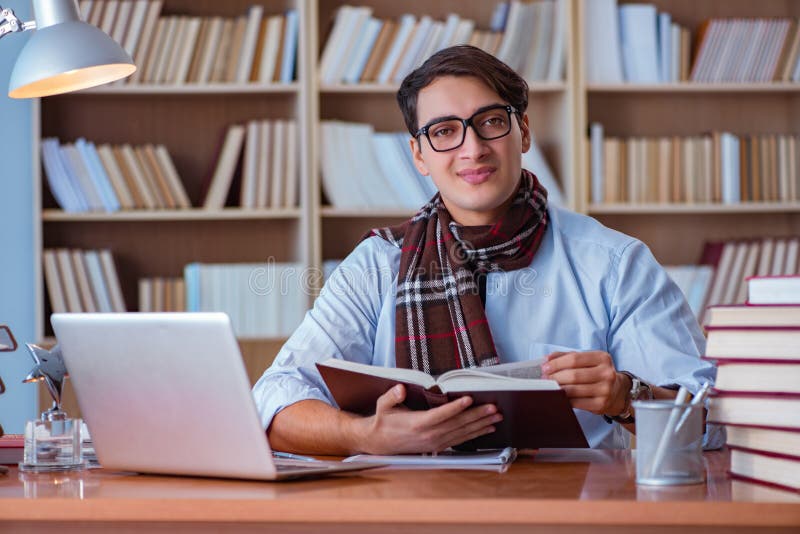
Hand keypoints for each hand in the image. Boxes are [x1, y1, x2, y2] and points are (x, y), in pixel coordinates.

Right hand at [356, 384, 502, 454]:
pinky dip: (476, 434)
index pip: (440, 415)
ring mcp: (436, 442)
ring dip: (481, 424)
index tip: (469, 398)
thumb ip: (392, 397)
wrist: (380, 443)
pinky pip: (461, 440)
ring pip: (463, 433)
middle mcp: (429, 435)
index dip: (455, 407)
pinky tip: (488, 428)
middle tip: (494, 407)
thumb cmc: (383, 421)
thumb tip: (400, 389)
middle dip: (477, 415)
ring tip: (497, 416)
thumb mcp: (383, 406)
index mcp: (417, 424)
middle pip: (457, 424)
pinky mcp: (440, 446)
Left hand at [541, 351, 627, 415]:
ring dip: (557, 389)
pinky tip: (558, 396)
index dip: (556, 363)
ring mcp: (605, 390)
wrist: (617, 392)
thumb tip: (547, 359)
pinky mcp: (600, 404)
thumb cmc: (597, 373)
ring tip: (548, 387)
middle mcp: (606, 373)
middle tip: (544, 378)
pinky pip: (576, 403)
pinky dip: (564, 399)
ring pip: (573, 390)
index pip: (574, 359)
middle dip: (554, 377)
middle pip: (573, 375)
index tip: (545, 367)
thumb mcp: (587, 360)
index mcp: (602, 358)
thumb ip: (567, 356)